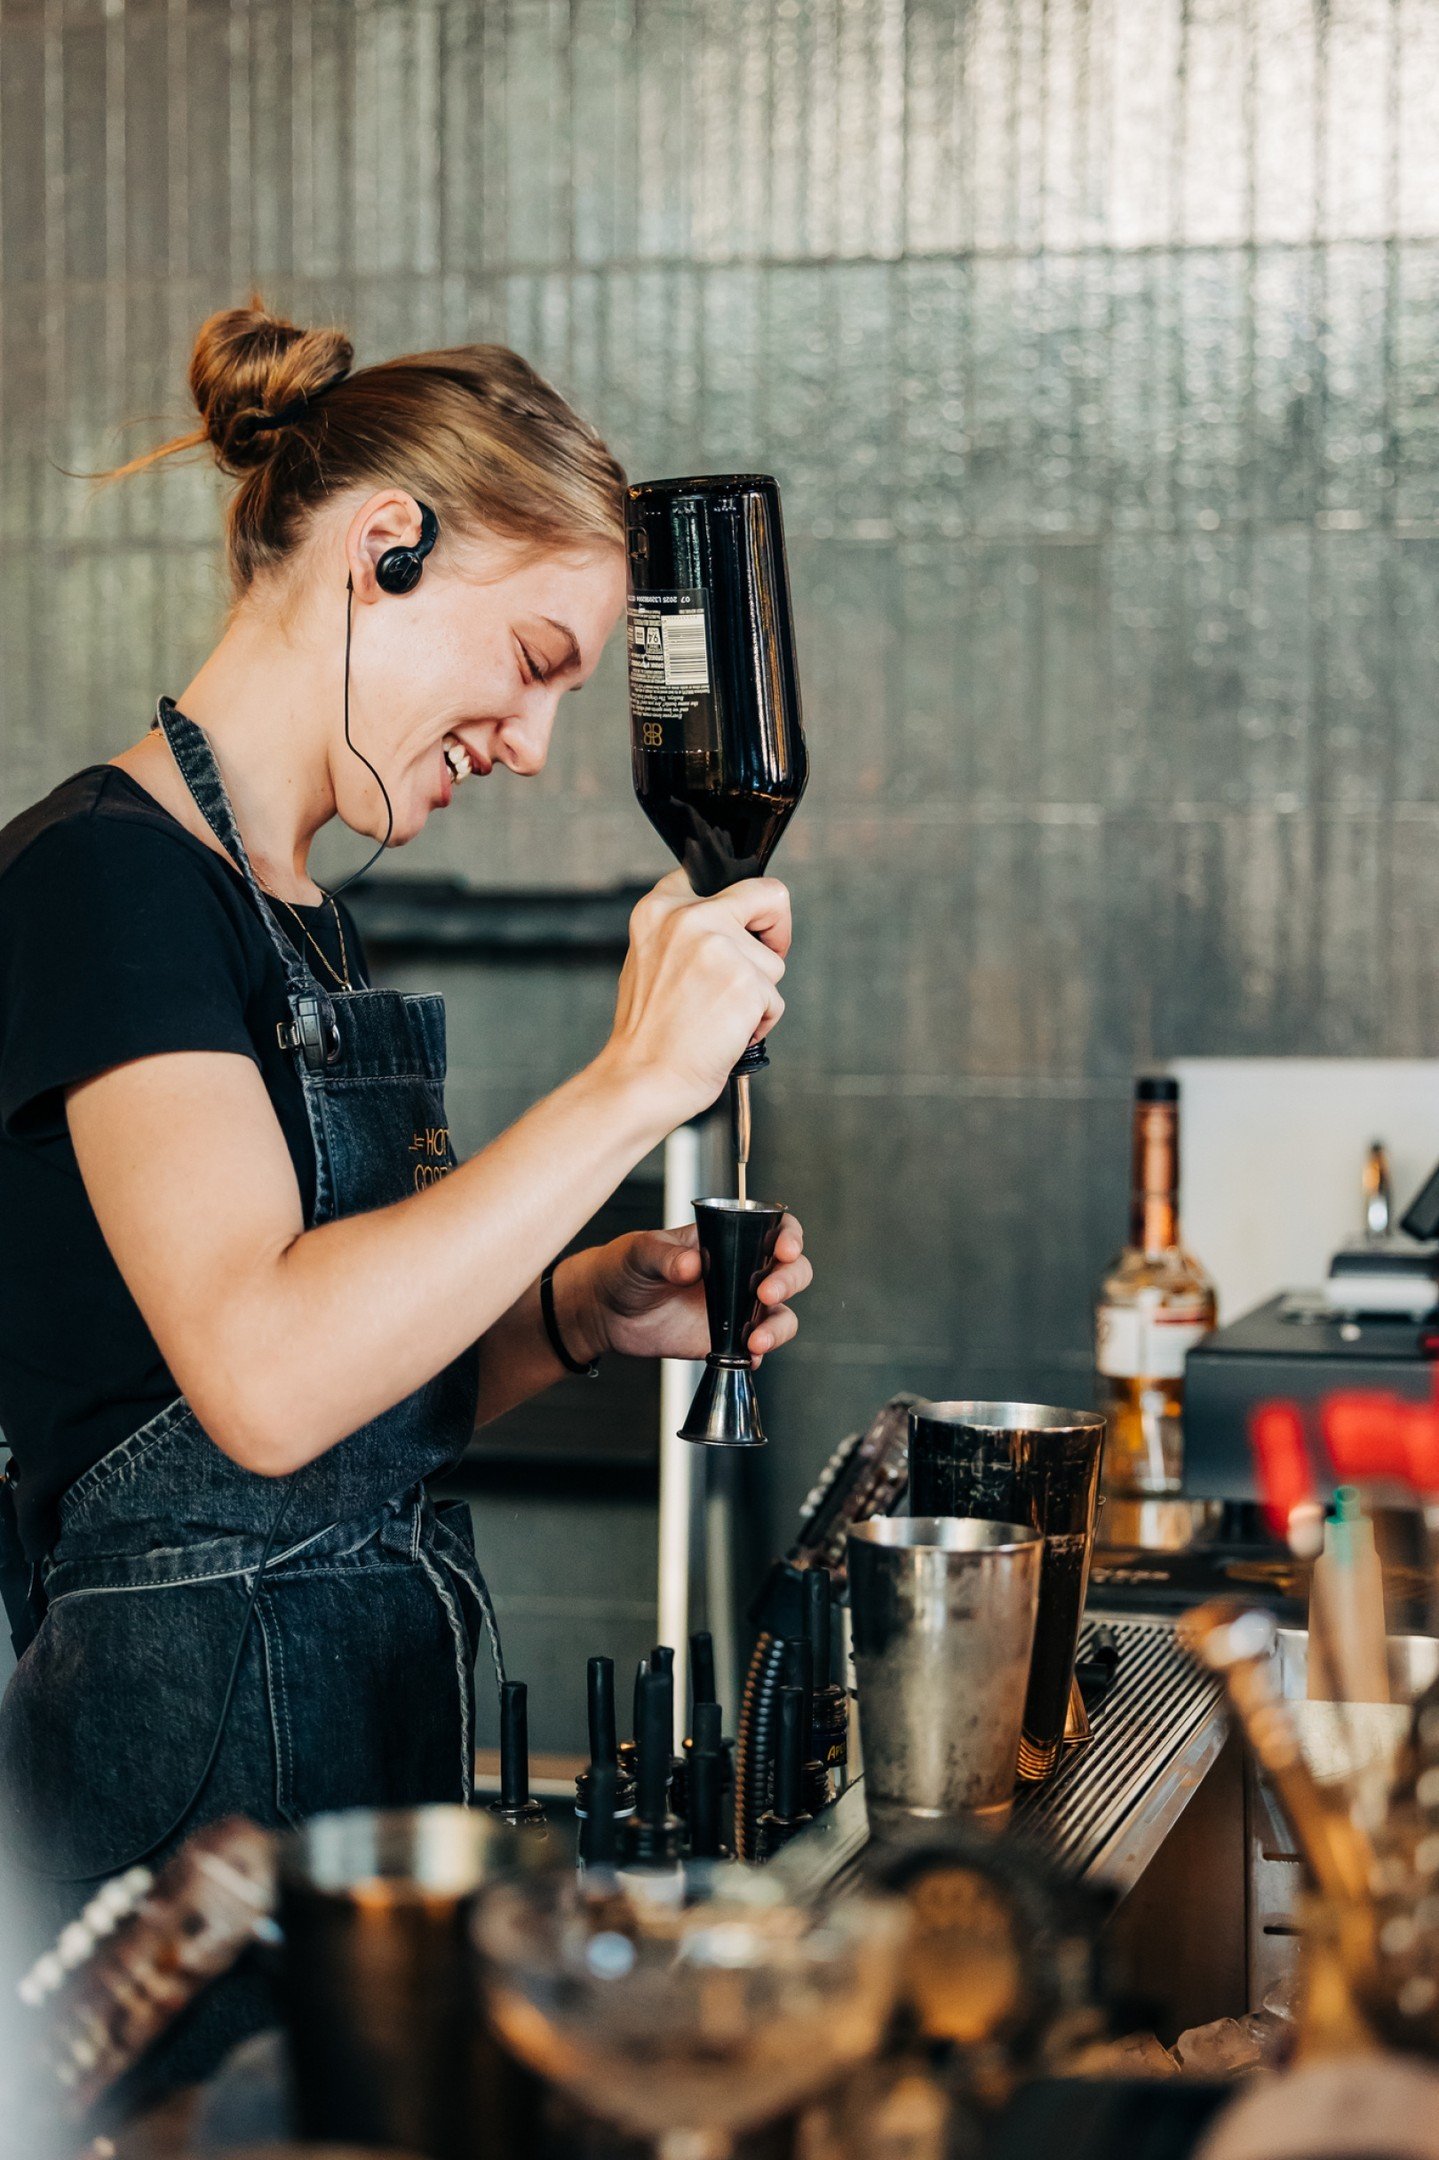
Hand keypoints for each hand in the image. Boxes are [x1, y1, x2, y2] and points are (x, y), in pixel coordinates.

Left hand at [557, 1214, 811, 1366]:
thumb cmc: (624, 1267)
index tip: (783, 1250)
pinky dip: (759, 1354)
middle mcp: (741, 1272)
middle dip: (789, 1281)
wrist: (605, 1311)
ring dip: (777, 1327)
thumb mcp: (640, 1252)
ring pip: (781, 1314)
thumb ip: (666, 1256)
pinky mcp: (728, 1341)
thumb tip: (693, 1265)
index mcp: (727, 1239)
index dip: (789, 1237)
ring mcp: (737, 1308)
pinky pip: (757, 1349)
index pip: (775, 1230)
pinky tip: (746, 1356)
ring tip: (755, 1339)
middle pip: (792, 1272)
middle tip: (766, 1292)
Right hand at [601, 870, 791, 1124]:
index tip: (744, 918)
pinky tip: (727, 1034)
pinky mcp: (747, 983)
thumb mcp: (648, 959)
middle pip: (769, 895)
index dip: (740, 900)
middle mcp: (690, 918)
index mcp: (659, 908)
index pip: (713, 870)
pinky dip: (760, 1023)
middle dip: (777, 929)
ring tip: (720, 1017)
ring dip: (758, 994)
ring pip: (773, 963)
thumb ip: (684, 932)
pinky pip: (776, 1000)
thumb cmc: (647, 1032)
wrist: (640, 1079)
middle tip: (764, 961)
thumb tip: (734, 924)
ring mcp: (720, 948)